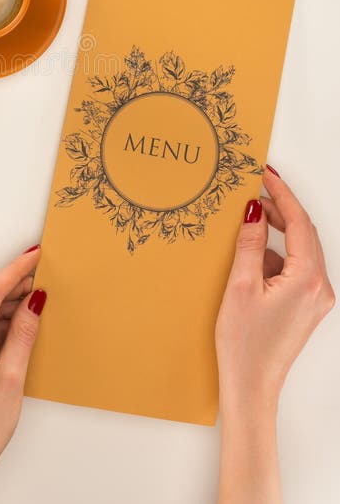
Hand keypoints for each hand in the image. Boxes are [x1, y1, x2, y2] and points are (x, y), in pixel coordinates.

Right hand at [216, 166, 334, 502]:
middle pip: (302, 233)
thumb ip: (248, 243)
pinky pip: (294, 269)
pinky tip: (249, 261)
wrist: (251, 386)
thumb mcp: (240, 285)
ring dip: (274, 233)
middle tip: (251, 192)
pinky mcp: (306, 307)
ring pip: (298, 250)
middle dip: (278, 210)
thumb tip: (252, 210)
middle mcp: (319, 287)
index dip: (281, 193)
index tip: (265, 174)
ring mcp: (315, 299)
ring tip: (244, 224)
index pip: (298, 222)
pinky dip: (274, 257)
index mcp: (307, 278)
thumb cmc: (245, 343)